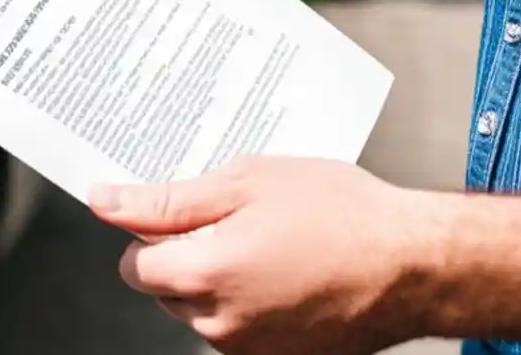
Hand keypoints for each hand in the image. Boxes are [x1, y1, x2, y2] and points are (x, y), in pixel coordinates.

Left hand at [89, 157, 433, 354]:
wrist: (415, 262)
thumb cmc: (342, 214)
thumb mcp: (244, 183)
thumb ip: (165, 200)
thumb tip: (105, 203)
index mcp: (204, 275)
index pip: (134, 266)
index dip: (151, 234)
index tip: (179, 213)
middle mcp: (220, 324)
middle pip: (165, 290)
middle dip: (186, 254)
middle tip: (237, 220)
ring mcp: (250, 348)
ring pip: (201, 310)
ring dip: (219, 278)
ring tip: (270, 243)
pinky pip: (239, 327)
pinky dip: (250, 300)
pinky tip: (286, 269)